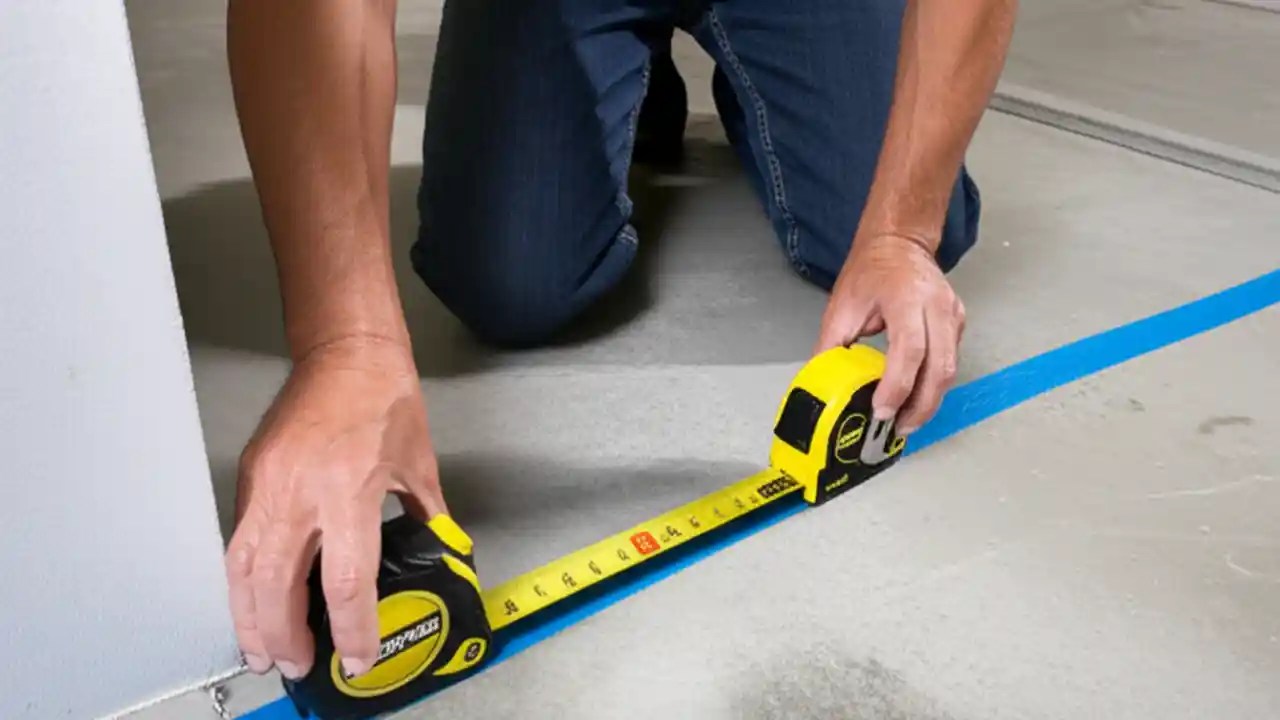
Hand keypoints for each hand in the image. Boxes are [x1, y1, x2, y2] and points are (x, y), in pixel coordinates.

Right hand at [224, 337, 445, 679]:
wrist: (346, 353)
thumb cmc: (385, 399)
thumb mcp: (418, 465)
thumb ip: (428, 519)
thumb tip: (443, 552)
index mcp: (350, 489)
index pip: (346, 579)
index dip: (352, 627)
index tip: (358, 656)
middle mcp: (301, 491)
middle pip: (278, 583)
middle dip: (283, 635)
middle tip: (296, 665)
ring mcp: (269, 484)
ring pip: (244, 567)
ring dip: (250, 617)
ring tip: (264, 650)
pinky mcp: (251, 476)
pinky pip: (238, 539)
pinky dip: (242, 580)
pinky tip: (253, 601)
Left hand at [814, 233, 965, 434]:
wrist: (899, 243)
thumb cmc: (870, 271)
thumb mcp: (842, 306)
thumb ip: (831, 347)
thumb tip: (822, 384)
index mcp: (906, 298)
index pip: (910, 349)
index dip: (898, 385)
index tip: (882, 410)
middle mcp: (936, 306)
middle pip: (940, 366)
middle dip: (920, 405)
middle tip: (898, 428)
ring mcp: (953, 314)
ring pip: (950, 368)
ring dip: (930, 400)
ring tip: (906, 421)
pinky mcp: (958, 322)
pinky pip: (950, 360)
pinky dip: (934, 384)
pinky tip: (917, 398)